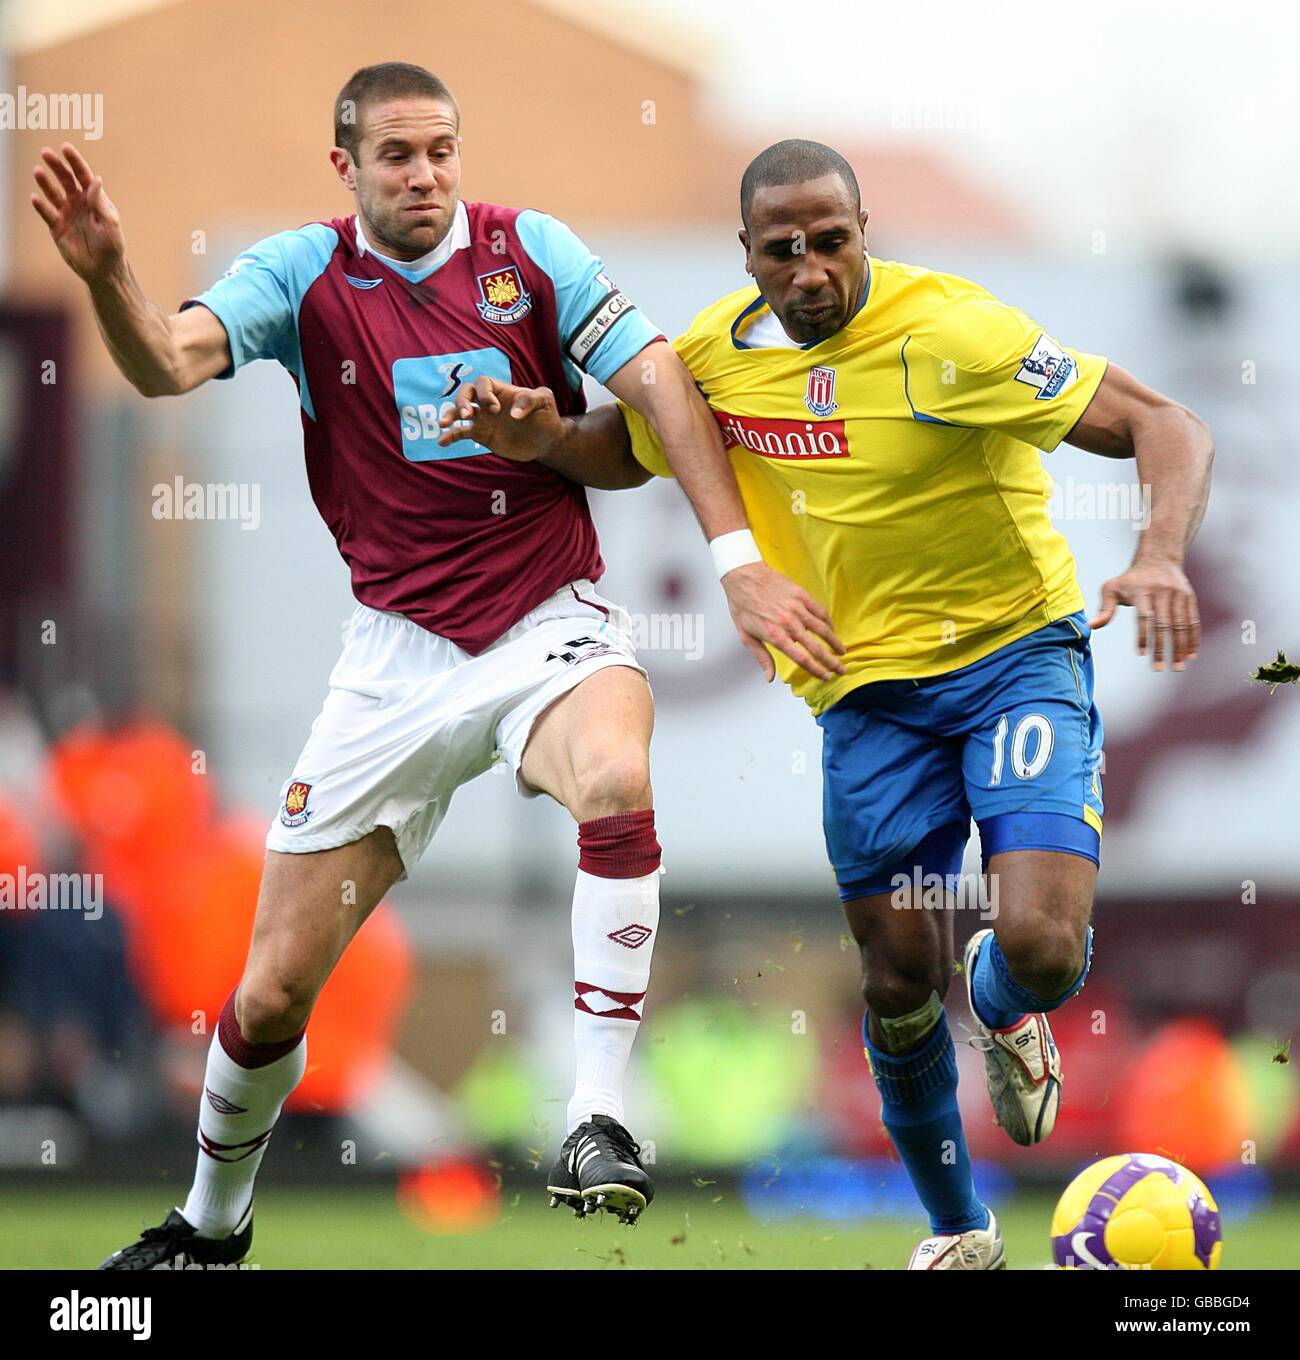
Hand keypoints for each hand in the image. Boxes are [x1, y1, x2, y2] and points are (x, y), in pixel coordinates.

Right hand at [31, 143, 125, 283]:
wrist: (103, 270)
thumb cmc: (112, 247)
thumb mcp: (110, 224)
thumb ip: (101, 203)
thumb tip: (96, 179)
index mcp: (94, 199)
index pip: (83, 176)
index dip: (75, 161)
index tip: (65, 148)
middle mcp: (78, 202)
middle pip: (65, 179)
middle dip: (56, 165)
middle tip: (46, 152)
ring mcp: (66, 213)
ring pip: (53, 193)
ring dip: (45, 182)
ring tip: (38, 171)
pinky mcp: (56, 227)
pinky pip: (46, 213)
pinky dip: (40, 205)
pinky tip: (35, 198)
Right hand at [437, 376, 563, 460]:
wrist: (545, 441)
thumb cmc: (546, 416)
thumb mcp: (545, 401)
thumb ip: (532, 400)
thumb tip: (514, 414)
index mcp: (501, 391)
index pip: (483, 383)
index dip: (484, 393)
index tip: (496, 409)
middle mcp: (489, 403)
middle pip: (466, 393)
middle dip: (462, 401)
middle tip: (466, 415)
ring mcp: (484, 419)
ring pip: (459, 411)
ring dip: (451, 415)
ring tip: (444, 424)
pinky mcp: (482, 435)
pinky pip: (461, 433)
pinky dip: (451, 436)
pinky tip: (442, 442)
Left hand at [722, 562, 845, 681]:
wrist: (743, 576)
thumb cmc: (742, 605)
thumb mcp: (746, 636)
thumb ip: (762, 658)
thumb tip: (769, 677)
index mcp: (775, 636)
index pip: (802, 659)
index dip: (816, 670)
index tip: (825, 676)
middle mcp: (788, 623)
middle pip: (816, 648)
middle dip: (831, 662)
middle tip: (840, 669)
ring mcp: (797, 608)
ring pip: (823, 629)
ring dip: (835, 642)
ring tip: (842, 651)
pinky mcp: (802, 595)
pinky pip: (820, 611)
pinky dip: (829, 622)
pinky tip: (832, 629)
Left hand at [1089, 555, 1199, 669]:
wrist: (1159, 558)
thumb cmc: (1130, 579)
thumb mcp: (1112, 588)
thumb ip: (1104, 609)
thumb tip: (1090, 627)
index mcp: (1142, 592)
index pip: (1144, 617)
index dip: (1143, 636)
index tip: (1141, 654)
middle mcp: (1162, 593)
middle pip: (1164, 625)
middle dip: (1161, 649)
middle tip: (1158, 669)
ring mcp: (1178, 595)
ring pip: (1181, 625)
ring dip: (1180, 648)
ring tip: (1178, 667)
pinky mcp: (1189, 598)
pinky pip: (1193, 621)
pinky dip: (1193, 639)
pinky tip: (1190, 655)